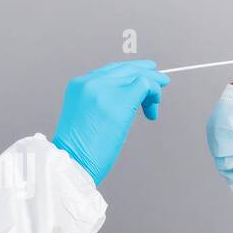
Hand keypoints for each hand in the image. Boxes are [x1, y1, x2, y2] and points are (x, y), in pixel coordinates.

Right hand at [52, 60, 169, 184]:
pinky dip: (154, 94)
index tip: (144, 78)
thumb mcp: (84, 116)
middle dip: (146, 74)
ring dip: (152, 87)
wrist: (72, 164)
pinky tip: (152, 109)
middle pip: (126, 69)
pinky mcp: (119, 103)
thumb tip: (125, 100)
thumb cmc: (78, 150)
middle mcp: (90, 82)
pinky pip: (144, 86)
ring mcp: (104, 90)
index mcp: (79, 85)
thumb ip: (100, 102)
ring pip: (137, 75)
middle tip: (161, 82)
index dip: (130, 72)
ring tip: (156, 102)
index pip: (110, 70)